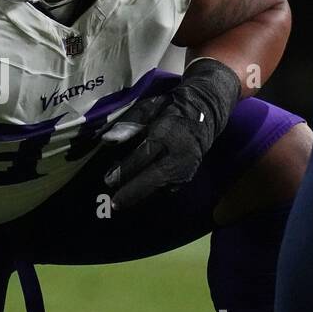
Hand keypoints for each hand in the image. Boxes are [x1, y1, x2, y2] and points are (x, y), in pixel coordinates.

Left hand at [101, 59, 240, 209]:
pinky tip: (135, 197)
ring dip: (140, 197)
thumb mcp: (149, 108)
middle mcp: (180, 154)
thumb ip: (129, 124)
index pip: (145, 155)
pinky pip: (167, 189)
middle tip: (114, 204)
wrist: (205, 113)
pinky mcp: (188, 176)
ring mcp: (187, 168)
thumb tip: (108, 140)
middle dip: (133, 192)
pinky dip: (151, 194)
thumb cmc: (170, 108)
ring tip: (120, 203)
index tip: (109, 181)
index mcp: (168, 133)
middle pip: (155, 177)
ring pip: (161, 188)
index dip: (126, 169)